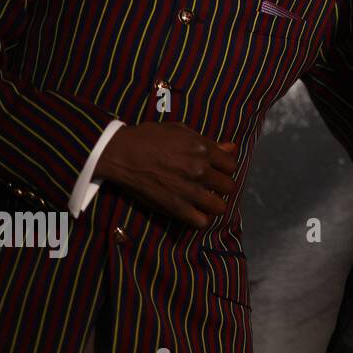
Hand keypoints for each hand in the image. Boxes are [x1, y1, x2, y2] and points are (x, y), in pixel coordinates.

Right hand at [95, 121, 238, 226]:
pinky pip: (201, 222)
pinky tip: (193, 212)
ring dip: (214, 205)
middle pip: (229, 186)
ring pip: (219, 207)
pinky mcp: (175, 207)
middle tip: (210, 187)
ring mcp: (189, 190)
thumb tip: (231, 147)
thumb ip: (208, 141)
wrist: (121, 153)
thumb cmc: (149, 137)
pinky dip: (199, 219)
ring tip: (204, 201)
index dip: (225, 168)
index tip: (217, 170)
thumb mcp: (181, 131)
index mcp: (203, 150)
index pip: (232, 164)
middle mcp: (200, 170)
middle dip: (222, 186)